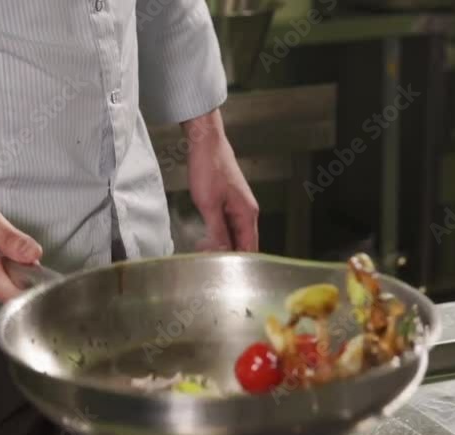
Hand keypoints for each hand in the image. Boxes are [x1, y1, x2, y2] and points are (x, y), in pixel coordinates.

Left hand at [183, 110, 258, 251]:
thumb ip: (218, 231)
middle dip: (227, 256)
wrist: (206, 144)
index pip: (250, 249)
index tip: (221, 271)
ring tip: (203, 251)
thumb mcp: (209, 205)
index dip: (237, 264)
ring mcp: (239, 208)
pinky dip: (219, 235)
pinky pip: (228, 226)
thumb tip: (222, 253)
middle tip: (207, 262)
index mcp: (248, 214)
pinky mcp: (230, 204)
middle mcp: (248, 213)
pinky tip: (206, 238)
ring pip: (235, 236)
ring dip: (221, 246)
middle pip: (244, 244)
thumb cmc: (209, 168)